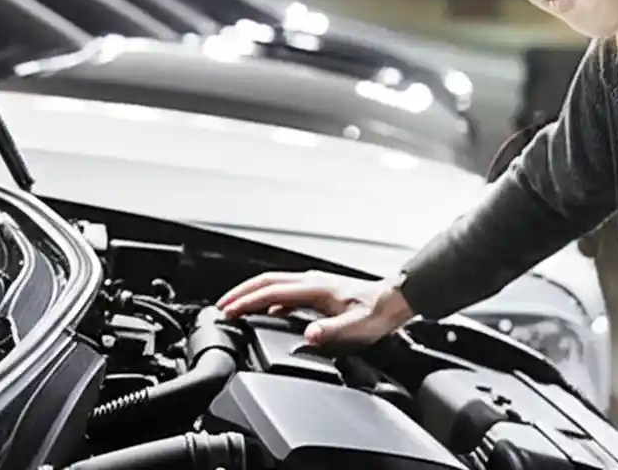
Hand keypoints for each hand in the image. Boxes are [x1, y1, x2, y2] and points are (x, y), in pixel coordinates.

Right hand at [215, 270, 414, 345]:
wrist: (395, 301)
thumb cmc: (378, 312)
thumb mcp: (355, 327)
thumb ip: (330, 331)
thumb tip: (308, 335)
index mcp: (315, 288)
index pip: (271, 290)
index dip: (246, 300)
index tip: (228, 310)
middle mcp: (312, 281)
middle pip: (267, 281)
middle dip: (241, 293)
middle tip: (222, 307)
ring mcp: (315, 284)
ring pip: (275, 283)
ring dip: (253, 293)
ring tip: (237, 306)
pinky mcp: (319, 290)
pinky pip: (286, 290)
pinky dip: (269, 297)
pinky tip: (269, 310)